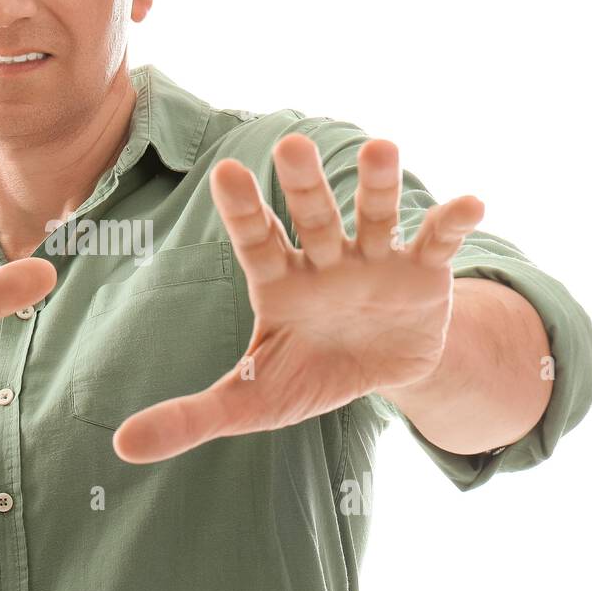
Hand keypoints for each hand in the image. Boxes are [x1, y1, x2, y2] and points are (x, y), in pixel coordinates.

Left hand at [111, 135, 483, 462]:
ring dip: (378, 185)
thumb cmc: (308, 374)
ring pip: (374, 217)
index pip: (258, 242)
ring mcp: (375, 261)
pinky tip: (470, 203)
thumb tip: (121, 447)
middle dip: (304, 185)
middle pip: (312, 218)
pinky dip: (452, 223)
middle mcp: (325, 261)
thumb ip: (190, 417)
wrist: (382, 374)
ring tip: (381, 148)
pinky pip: (436, 242)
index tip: (226, 172)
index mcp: (280, 283)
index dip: (245, 210)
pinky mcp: (423, 272)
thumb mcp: (252, 401)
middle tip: (290, 143)